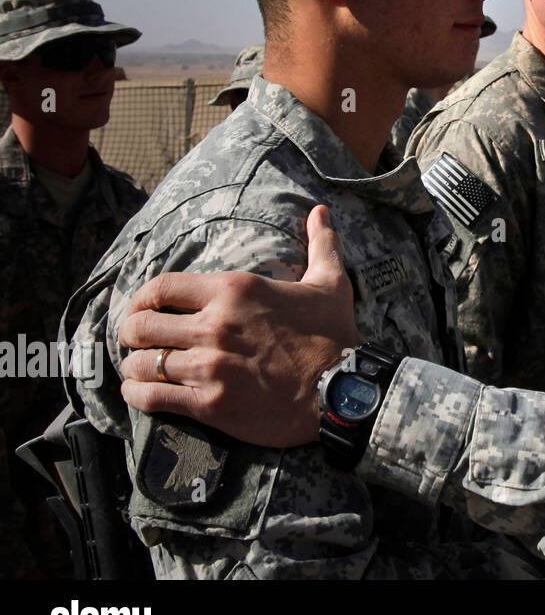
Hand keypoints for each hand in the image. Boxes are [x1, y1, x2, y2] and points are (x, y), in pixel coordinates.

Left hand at [119, 205, 360, 446]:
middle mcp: (214, 325)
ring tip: (139, 367)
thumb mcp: (330, 283)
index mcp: (234, 290)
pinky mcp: (209, 403)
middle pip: (141, 325)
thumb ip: (321, 244)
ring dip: (135, 365)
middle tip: (136, 339)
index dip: (141, 298)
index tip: (142, 307)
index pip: (161, 287)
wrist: (342, 390)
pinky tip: (140, 391)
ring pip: (141, 363)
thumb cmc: (334, 336)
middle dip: (131, 332)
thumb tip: (321, 211)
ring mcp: (209, 366)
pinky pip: (152, 397)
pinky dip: (138, 394)